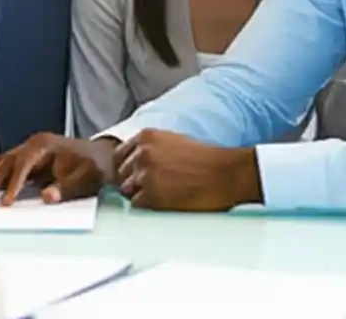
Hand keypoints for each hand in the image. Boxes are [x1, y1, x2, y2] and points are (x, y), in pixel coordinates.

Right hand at [0, 132, 115, 204]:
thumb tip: (47, 197)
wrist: (100, 158)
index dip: (13, 183)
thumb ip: (67, 188)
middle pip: (4, 161)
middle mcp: (31, 144)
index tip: (6, 202)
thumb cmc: (93, 168)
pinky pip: (1, 166)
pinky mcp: (24, 159)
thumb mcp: (86, 179)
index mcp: (44, 145)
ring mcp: (26, 150)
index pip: (23, 163)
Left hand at [116, 129, 261, 210]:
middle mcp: (142, 153)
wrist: (226, 173)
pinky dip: (149, 207)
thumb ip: (152, 148)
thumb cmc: (207, 160)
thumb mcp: (174, 141)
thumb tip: (136, 162)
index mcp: (146, 137)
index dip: (127, 168)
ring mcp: (144, 174)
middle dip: (133, 182)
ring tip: (163, 195)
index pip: (119, 155)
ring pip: (126, 191)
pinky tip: (166, 203)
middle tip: (153, 188)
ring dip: (140, 195)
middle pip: (121, 174)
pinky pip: (137, 206)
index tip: (135, 176)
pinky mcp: (151, 195)